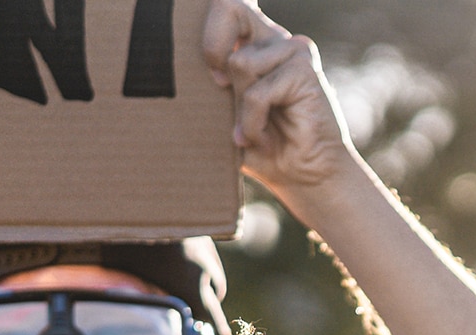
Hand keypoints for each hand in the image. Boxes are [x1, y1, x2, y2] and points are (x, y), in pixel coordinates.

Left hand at [202, 0, 358, 197]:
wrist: (305, 176)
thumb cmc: (261, 148)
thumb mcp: (221, 113)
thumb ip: (206, 86)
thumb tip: (170, 74)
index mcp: (252, 42)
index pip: (223, 7)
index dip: (205, 31)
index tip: (211, 78)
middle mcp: (273, 39)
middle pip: (228, 5)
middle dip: (212, 46)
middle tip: (218, 86)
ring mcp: (292, 51)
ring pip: (239, 62)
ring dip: (239, 108)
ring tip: (253, 131)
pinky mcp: (305, 70)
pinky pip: (258, 91)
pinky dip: (253, 122)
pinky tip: (265, 139)